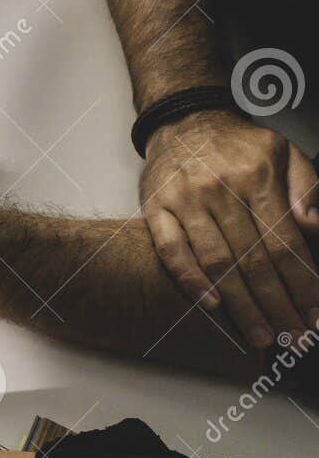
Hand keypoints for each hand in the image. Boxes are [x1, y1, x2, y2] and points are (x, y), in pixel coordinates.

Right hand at [140, 110, 318, 347]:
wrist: (183, 121)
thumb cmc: (238, 144)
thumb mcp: (285, 151)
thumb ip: (307, 187)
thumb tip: (312, 227)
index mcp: (258, 175)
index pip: (285, 241)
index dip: (303, 282)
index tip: (315, 313)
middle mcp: (220, 189)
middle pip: (253, 259)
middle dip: (277, 303)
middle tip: (293, 335)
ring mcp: (184, 200)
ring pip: (216, 262)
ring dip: (241, 304)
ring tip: (261, 335)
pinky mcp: (155, 208)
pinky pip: (172, 251)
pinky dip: (191, 280)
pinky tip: (213, 305)